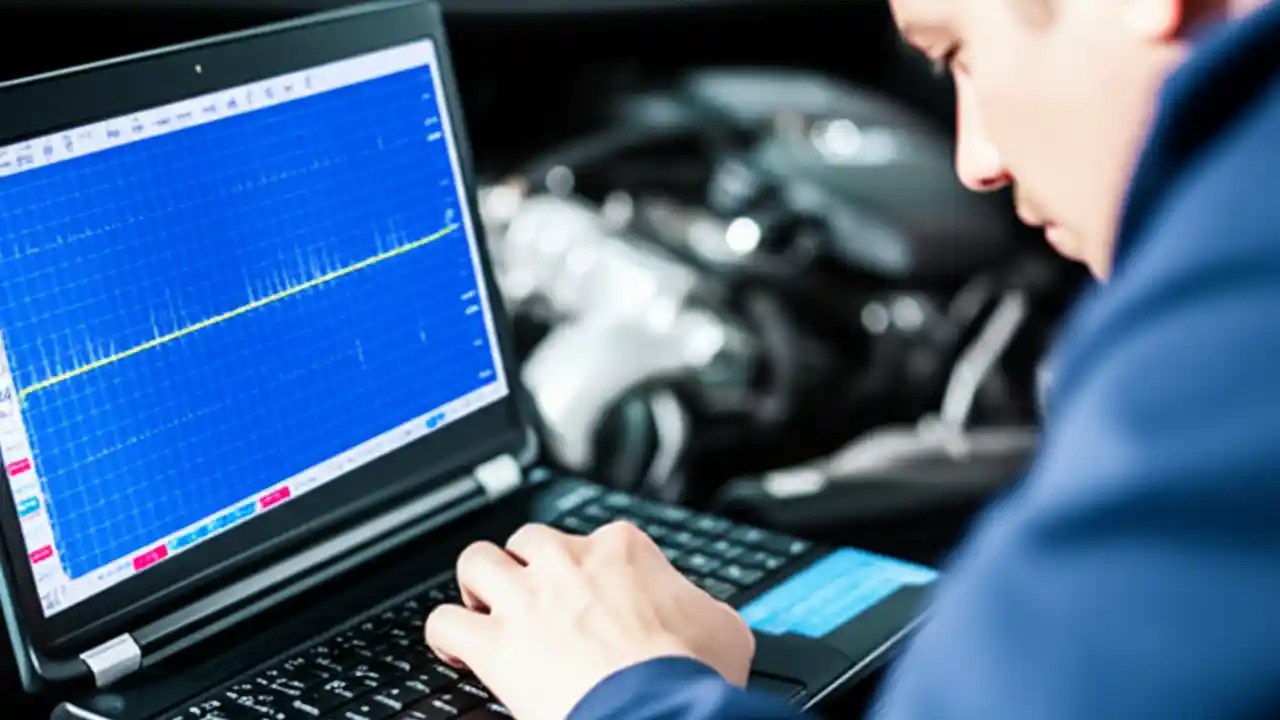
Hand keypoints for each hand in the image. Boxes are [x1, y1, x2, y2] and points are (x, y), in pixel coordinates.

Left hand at [424, 521, 755, 719]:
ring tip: (486, 609)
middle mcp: (566, 561)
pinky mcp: (494, 643)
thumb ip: (701, 607)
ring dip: (478, 585)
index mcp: (622, 549)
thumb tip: (705, 616)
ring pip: (475, 562)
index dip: (592, 570)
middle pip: (528, 540)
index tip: (596, 595)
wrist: (657, 713)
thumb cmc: (692, 674)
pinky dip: (445, 635)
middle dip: (528, 567)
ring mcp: (525, 599)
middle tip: (537, 599)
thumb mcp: (723, 627)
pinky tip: (458, 650)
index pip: (596, 539)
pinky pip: (443, 622)